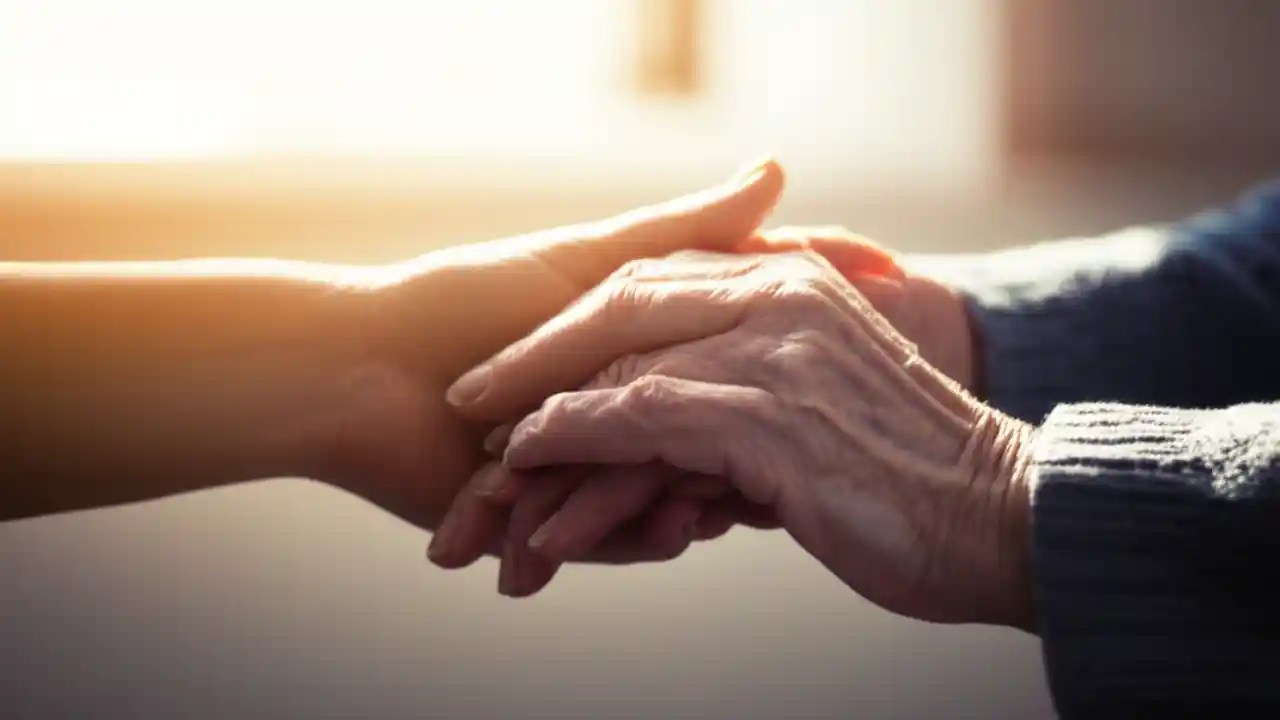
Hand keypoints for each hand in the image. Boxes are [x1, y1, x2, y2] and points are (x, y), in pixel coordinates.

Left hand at [314, 161, 784, 529]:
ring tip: (724, 497)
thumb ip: (684, 227)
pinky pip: (618, 534)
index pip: (731, 345)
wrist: (354, 375)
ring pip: (664, 483)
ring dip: (687, 491)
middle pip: (703, 424)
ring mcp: (592, 462)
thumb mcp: (585, 259)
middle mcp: (625, 401)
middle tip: (817, 441)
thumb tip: (776, 171)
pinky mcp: (558, 520)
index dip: (792, 340)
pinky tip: (670, 527)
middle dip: (751, 438)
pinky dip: (637, 529)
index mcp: (639, 342)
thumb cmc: (458, 299)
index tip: (862, 333)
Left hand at [447, 250, 1035, 628]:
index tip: (520, 364)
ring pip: (621, 369)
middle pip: (619, 310)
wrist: (1004, 518)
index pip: (653, 283)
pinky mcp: (769, 416)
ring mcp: (773, 352)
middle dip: (535, 357)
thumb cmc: (912, 475)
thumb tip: (681, 416)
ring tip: (488, 465)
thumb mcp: (829, 405)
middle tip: (468, 400)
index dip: (576, 324)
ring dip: (542, 419)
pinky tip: (532, 465)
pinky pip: (642, 417)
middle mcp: (777, 299)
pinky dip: (576, 439)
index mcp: (791, 282)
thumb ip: (757, 383)